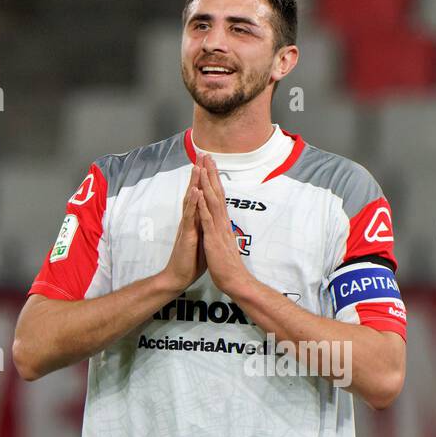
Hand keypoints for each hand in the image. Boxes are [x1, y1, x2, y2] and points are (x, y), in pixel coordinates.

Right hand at [160, 164, 207, 291]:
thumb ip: (204, 226)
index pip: (200, 195)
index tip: (209, 164)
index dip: (204, 180)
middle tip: (202, 155)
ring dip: (194, 183)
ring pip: (190, 200)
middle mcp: (190, 219)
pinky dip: (193, 203)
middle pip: (194, 192)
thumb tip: (210, 217)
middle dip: (198, 174)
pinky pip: (189, 216)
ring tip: (198, 166)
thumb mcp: (201, 239)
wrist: (178, 276)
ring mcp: (187, 226)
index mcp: (195, 220)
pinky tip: (196, 192)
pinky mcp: (186, 234)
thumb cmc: (190, 260)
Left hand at [195, 154, 253, 296]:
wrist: (235, 281)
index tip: (210, 164)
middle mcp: (222, 222)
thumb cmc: (228, 265)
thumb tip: (221, 223)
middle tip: (207, 155)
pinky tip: (200, 193)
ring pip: (213, 202)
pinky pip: (208, 219)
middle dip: (211, 173)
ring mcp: (219, 229)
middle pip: (217, 193)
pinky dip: (203, 205)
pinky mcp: (214, 238)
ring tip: (202, 167)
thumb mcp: (224, 243)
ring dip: (207, 184)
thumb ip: (222, 230)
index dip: (214, 180)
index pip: (219, 197)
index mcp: (223, 223)